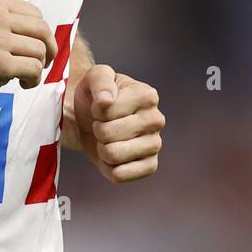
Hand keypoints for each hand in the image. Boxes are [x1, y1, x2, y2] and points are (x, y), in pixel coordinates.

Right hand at [0, 0, 57, 104]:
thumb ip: (4, 21)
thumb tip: (37, 35)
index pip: (36, 14)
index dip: (41, 34)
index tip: (36, 47)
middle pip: (43, 31)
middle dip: (49, 50)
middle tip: (42, 64)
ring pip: (40, 51)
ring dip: (38, 68)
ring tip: (23, 76)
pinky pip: (34, 69)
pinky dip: (33, 80)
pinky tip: (21, 83)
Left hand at [71, 64, 163, 182]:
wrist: (96, 117)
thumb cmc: (97, 95)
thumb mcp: (95, 76)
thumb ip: (100, 80)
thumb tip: (106, 100)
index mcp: (147, 95)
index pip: (107, 110)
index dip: (95, 111)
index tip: (99, 107)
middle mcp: (156, 119)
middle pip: (108, 134)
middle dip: (97, 130)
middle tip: (102, 124)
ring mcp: (155, 144)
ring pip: (113, 155)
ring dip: (101, 149)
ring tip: (106, 139)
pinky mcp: (150, 166)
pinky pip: (119, 175)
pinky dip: (107, 168)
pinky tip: (111, 157)